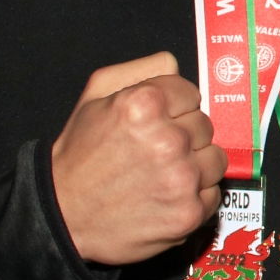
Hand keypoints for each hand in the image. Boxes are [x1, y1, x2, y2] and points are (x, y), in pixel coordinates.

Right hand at [50, 52, 226, 265]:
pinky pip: (213, 194)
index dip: (173, 107)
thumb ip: (139, 71)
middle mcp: (168, 140)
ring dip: (195, 165)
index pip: (191, 93)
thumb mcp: (95, 97)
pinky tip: (167, 196)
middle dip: (184, 135)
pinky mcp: (189, 212)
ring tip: (162, 174)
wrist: (63, 214)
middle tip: (154, 151)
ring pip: (215, 158)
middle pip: (205, 125)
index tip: (158, 121)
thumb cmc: (80, 156)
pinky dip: (194, 196)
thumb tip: (174, 65)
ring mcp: (181, 178)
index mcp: (145, 104)